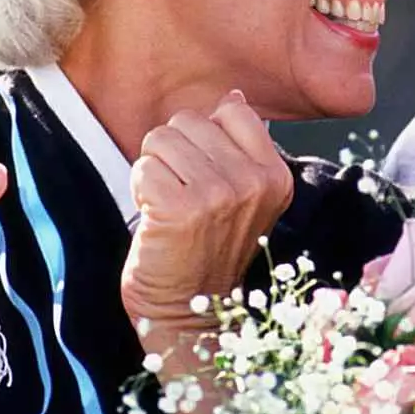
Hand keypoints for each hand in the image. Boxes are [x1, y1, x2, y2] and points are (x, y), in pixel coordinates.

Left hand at [122, 91, 293, 329]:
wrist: (189, 317)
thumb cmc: (205, 254)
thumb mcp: (239, 198)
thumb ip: (239, 147)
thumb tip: (233, 96)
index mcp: (275, 176)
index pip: (231, 111)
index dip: (203, 140)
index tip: (205, 181)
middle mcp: (254, 182)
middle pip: (188, 121)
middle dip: (173, 155)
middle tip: (183, 201)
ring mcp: (220, 194)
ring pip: (161, 140)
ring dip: (154, 173)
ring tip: (169, 210)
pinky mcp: (182, 208)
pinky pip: (143, 167)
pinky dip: (139, 191)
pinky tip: (156, 221)